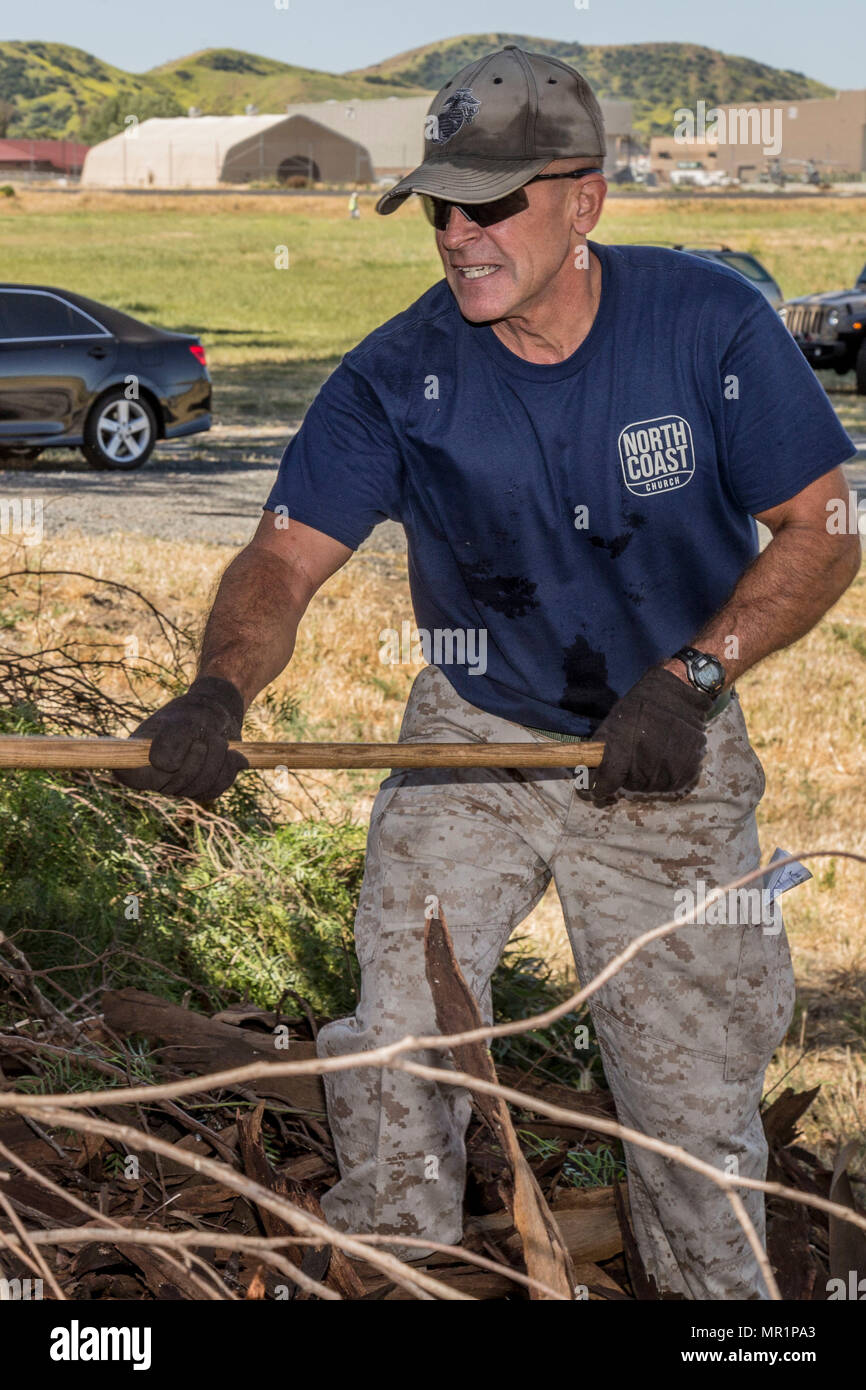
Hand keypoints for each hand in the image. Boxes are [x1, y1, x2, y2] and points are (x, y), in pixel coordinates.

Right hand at [113, 675, 247, 799]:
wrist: (212, 717)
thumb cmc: (191, 715)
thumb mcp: (183, 720)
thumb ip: (172, 739)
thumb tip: (166, 766)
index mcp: (134, 758)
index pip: (128, 775)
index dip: (154, 767)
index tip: (176, 751)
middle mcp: (152, 778)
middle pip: (174, 784)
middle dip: (200, 757)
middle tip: (209, 733)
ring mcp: (175, 788)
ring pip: (199, 788)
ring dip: (217, 760)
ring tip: (219, 739)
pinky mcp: (199, 791)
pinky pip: (215, 789)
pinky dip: (227, 770)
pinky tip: (232, 754)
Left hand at [579, 666, 714, 806]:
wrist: (677, 696)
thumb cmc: (640, 707)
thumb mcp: (613, 723)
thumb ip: (601, 751)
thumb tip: (590, 774)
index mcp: (622, 752)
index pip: (606, 783)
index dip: (599, 788)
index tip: (595, 789)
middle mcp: (645, 764)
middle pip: (630, 785)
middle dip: (626, 775)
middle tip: (632, 758)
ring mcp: (668, 769)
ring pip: (650, 786)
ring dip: (647, 776)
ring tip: (650, 755)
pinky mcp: (687, 770)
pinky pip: (671, 784)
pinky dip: (666, 775)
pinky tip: (664, 759)